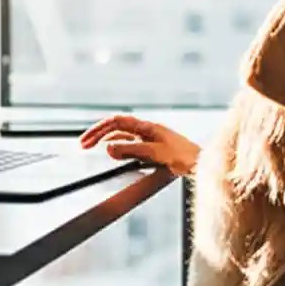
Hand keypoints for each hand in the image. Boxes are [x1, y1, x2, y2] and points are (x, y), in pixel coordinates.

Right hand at [78, 114, 200, 176]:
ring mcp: (150, 139)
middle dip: (98, 134)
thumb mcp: (155, 153)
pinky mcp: (153, 149)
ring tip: (92, 148)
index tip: (86, 141)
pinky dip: (118, 148)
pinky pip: (130, 145)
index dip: (99, 129)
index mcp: (147, 127)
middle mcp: (147, 130)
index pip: (117, 122)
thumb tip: (107, 148)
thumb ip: (131, 150)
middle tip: (82, 145)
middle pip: (117, 127)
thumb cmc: (184, 157)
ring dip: (106, 140)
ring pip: (122, 136)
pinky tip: (113, 155)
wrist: (202, 164)